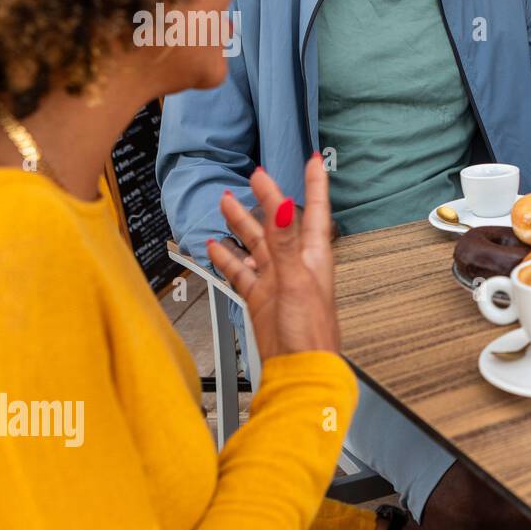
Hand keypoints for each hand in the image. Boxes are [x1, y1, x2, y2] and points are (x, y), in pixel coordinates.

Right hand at [207, 155, 340, 358]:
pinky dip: (227, 258)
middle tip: (254, 176)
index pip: (316, 210)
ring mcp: (277, 280)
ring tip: (225, 203)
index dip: (315, 184)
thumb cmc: (310, 331)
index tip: (315, 160)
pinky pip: (241, 271)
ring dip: (242, 224)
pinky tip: (215, 246)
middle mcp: (296, 264)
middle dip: (267, 199)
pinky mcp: (260, 297)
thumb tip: (282, 207)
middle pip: (278, 224)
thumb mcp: (296, 281)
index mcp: (314, 256)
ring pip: (256, 244)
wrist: (299, 369)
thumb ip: (283, 243)